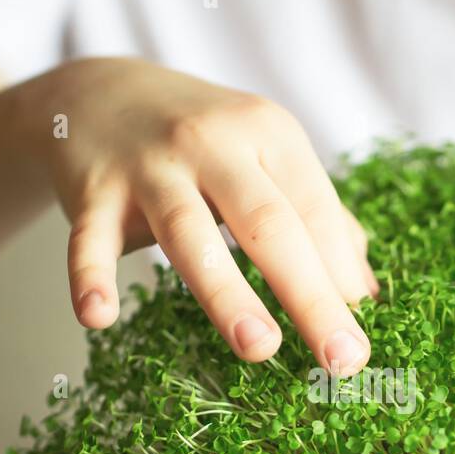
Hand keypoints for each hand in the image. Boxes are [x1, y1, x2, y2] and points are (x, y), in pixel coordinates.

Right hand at [21, 58, 376, 374]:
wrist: (99, 93)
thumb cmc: (202, 144)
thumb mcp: (265, 157)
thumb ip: (315, 216)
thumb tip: (364, 291)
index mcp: (269, 134)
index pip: (315, 212)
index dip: (342, 276)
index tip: (361, 340)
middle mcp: (214, 143)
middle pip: (269, 225)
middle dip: (308, 295)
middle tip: (340, 360)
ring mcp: (150, 166)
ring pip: (190, 234)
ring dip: (226, 294)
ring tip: (259, 348)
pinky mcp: (93, 191)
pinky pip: (91, 240)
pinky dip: (90, 277)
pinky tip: (98, 317)